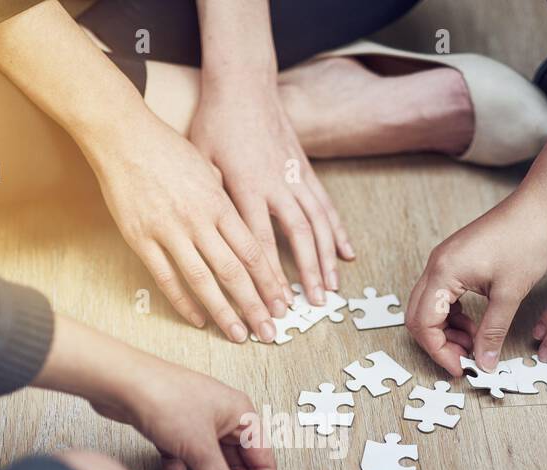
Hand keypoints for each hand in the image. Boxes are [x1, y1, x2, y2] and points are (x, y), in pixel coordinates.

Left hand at [35, 315, 276, 469]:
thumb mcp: (200, 449)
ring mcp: (197, 425)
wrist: (120, 382)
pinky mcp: (174, 431)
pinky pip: (184, 462)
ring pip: (208, 468)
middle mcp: (223, 420)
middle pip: (234, 468)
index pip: (262, 462)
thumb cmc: (165, 397)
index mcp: (242, 416)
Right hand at [84, 110, 288, 342]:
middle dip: (255, 305)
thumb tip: (242, 225)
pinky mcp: (141, 239)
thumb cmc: (166, 148)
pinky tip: (198, 320)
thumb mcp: (207, 168)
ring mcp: (168, 231)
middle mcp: (197, 219)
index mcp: (218, 202)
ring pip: (202, 281)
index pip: (252, 250)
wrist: (122, 135)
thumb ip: (224, 200)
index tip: (281, 303)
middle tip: (270, 331)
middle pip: (233, 271)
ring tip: (239, 335)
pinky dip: (184, 303)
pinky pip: (166, 278)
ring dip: (224, 312)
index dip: (269, 281)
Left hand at [189, 80, 351, 305]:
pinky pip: (326, 206)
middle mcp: (276, 184)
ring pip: (318, 224)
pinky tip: (347, 254)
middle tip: (311, 306)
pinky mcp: (306, 170)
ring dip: (326, 259)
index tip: (272, 303)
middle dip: (305, 274)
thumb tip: (208, 240)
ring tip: (331, 289)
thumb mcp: (199, 159)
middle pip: (296, 237)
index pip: (258, 240)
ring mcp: (295, 177)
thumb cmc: (214, 124)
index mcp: (246, 185)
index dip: (266, 275)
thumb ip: (209, 198)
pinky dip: (338, 232)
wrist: (243, 85)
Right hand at [405, 195, 546, 375]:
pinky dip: (452, 317)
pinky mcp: (452, 263)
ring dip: (446, 331)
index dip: (439, 351)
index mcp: (443, 273)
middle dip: (439, 343)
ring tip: (475, 342)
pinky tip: (474, 324)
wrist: (535, 210)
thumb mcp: (509, 295)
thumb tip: (483, 361)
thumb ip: (492, 332)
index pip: (424, 324)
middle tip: (464, 359)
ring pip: (428, 309)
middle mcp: (435, 266)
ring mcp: (442, 263)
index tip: (461, 367)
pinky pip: (441, 297)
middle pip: (418, 317)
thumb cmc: (523, 241)